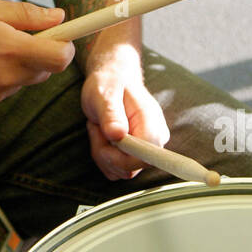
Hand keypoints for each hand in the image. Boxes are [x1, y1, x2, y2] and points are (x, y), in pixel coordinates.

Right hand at [0, 0, 75, 112]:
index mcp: (12, 51)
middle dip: (37, 55)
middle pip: (43, 72)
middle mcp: (7, 79)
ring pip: (19, 82)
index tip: (61, 37)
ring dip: (12, 68)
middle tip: (12, 37)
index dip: (65, 46)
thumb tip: (59, 17)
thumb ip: (27, 15)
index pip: (60, 58)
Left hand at [81, 49, 169, 180]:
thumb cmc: (109, 84)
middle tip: (97, 127)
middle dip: (105, 152)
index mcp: (152, 122)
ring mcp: (145, 150)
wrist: (111, 80)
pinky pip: (115, 170)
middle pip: (131, 167)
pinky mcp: (134, 155)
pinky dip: (102, 155)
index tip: (106, 142)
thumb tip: (117, 135)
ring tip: (99, 127)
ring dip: (101, 152)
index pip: (148, 156)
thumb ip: (111, 114)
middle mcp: (154, 139)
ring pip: (120, 171)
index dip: (124, 158)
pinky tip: (101, 135)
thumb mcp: (105, 94)